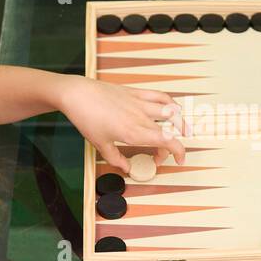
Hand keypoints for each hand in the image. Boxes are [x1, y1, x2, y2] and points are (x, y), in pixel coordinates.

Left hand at [58, 75, 186, 173]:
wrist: (77, 95)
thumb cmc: (86, 118)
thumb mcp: (100, 144)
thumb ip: (116, 158)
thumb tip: (127, 168)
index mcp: (133, 133)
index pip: (167, 141)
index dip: (179, 152)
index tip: (179, 160)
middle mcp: (141, 117)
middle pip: (168, 131)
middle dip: (170, 146)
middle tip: (160, 155)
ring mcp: (139, 103)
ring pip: (171, 111)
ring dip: (180, 121)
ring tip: (182, 130)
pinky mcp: (135, 92)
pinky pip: (159, 95)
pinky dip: (170, 102)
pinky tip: (172, 108)